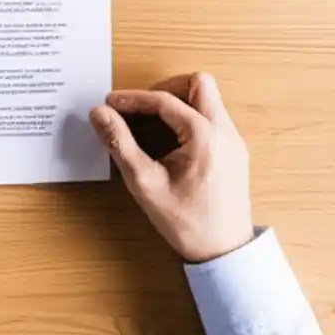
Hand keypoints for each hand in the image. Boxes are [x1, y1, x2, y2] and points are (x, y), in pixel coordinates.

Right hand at [90, 72, 253, 262]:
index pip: (164, 100)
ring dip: (179, 102)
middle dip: (165, 89)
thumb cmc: (188, 222)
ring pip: (208, 99)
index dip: (132, 99)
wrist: (224, 250)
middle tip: (141, 107)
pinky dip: (189, 117)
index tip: (111, 104)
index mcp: (205, 136)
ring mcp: (233, 140)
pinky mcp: (234, 150)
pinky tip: (170, 140)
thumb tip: (100, 115)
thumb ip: (120, 144)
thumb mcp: (145, 183)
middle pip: (198, 83)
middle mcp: (224, 132)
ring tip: (153, 124)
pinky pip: (212, 117)